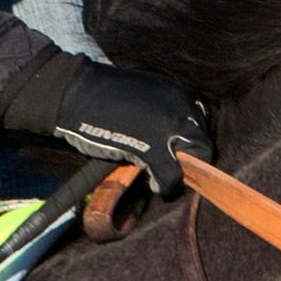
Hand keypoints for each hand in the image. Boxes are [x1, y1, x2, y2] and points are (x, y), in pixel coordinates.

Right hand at [50, 61, 209, 198]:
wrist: (77, 93)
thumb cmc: (105, 97)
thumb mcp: (146, 97)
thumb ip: (164, 113)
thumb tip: (174, 141)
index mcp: (179, 93)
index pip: (201, 126)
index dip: (191, 146)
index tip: (179, 154)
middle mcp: (181, 108)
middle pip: (203, 146)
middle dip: (191, 162)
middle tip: (173, 170)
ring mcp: (169, 128)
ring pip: (193, 162)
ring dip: (179, 174)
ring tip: (162, 177)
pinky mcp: (153, 148)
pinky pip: (171, 176)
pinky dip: (166, 187)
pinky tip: (154, 185)